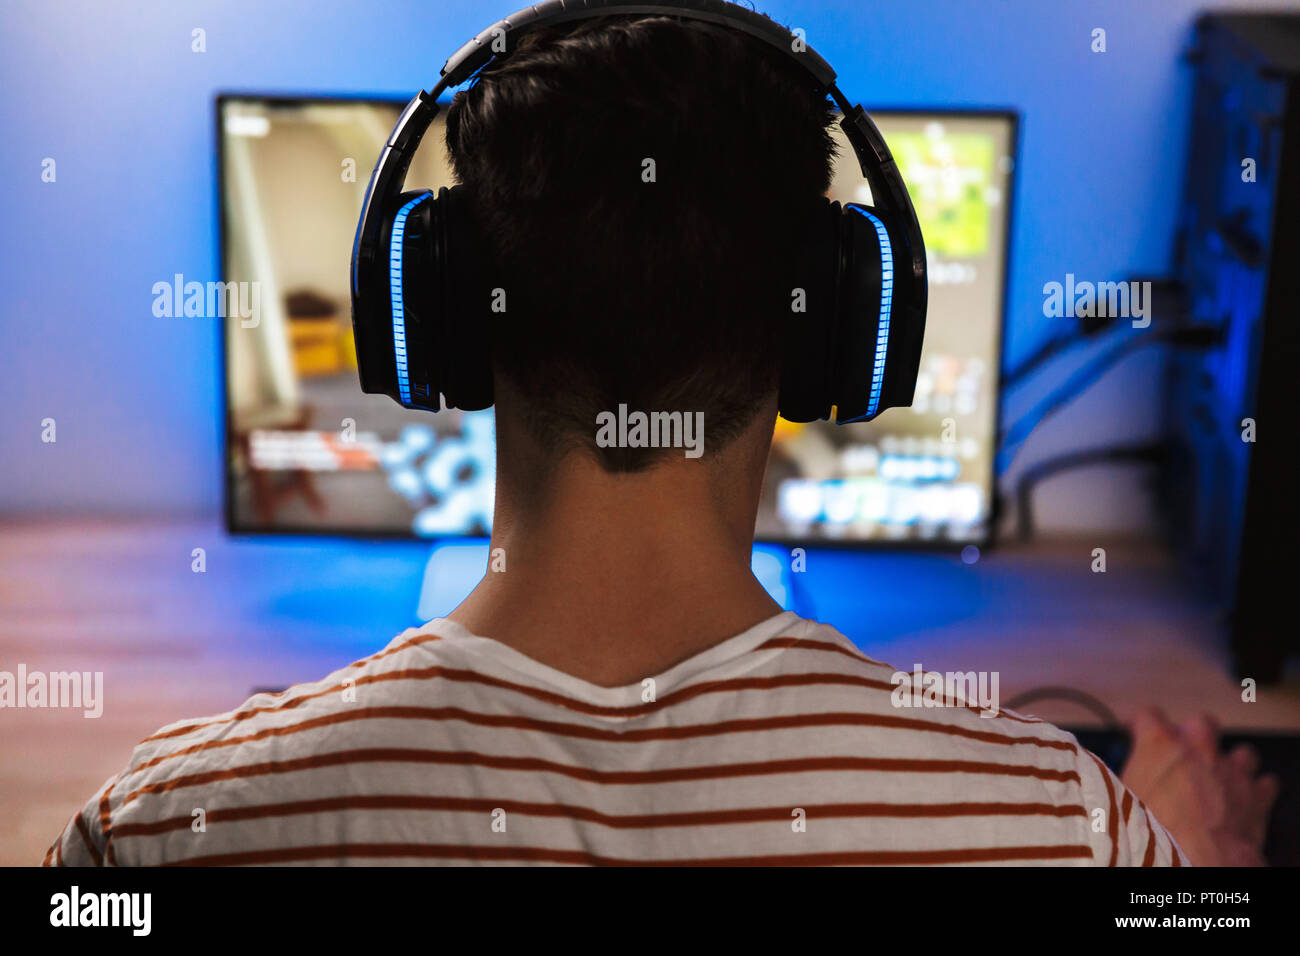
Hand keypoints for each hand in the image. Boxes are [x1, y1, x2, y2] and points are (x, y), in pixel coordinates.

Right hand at [1119, 708, 1277, 865]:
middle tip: (1183, 753)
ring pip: (1240, 752)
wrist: (1200, 858)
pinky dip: (1255, 789)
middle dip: (1192, 734)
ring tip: (1218, 778)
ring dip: (1229, 762)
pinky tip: (1244, 799)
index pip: (1147, 715)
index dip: (1140, 723)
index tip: (1136, 731)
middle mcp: (1198, 748)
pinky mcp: (1257, 795)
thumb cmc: (1156, 830)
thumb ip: (1117, 774)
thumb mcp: (1119, 796)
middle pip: (1200, 723)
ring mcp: (1232, 769)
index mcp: (1160, 744)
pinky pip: (1264, 782)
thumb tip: (1096, 771)